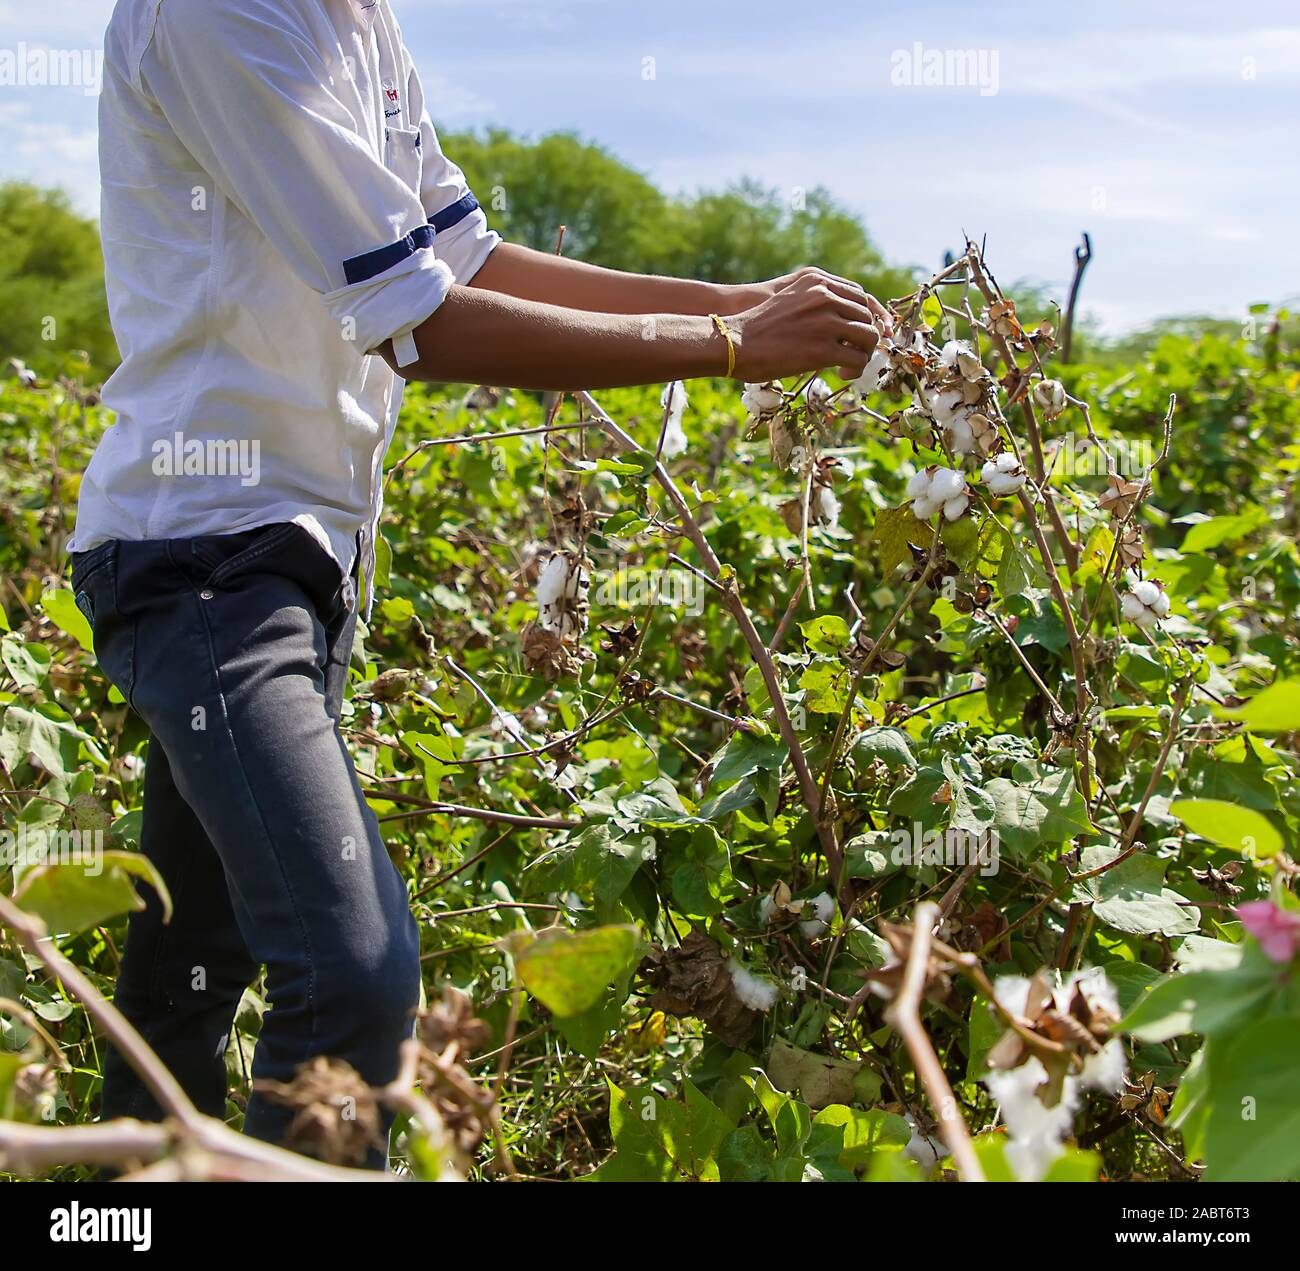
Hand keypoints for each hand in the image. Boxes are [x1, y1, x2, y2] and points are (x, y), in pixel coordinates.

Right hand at [726, 270, 885, 382]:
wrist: (735, 343)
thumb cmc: (757, 327)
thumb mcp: (789, 300)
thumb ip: (814, 301)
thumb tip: (838, 321)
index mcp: (816, 281)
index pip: (860, 295)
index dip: (872, 315)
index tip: (877, 331)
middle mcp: (824, 296)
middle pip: (867, 316)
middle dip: (867, 337)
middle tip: (856, 353)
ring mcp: (826, 321)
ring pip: (868, 337)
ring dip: (864, 354)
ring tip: (849, 365)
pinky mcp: (824, 348)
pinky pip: (856, 358)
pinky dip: (855, 369)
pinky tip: (842, 374)